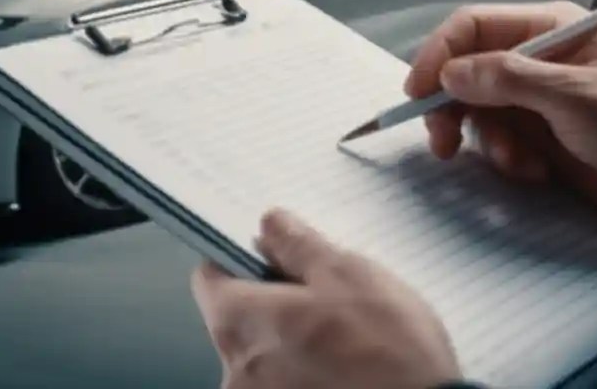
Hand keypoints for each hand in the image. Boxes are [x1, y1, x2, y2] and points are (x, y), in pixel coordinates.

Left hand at [191, 209, 460, 388]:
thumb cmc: (386, 349)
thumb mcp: (347, 275)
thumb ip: (298, 246)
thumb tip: (269, 224)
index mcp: (237, 322)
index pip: (210, 278)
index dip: (240, 261)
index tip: (275, 259)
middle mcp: (233, 371)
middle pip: (237, 319)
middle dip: (274, 304)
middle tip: (326, 301)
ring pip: (263, 356)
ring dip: (291, 343)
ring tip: (343, 341)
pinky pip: (281, 385)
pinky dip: (303, 375)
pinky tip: (343, 373)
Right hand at [405, 1, 596, 219]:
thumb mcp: (573, 95)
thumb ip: (508, 79)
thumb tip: (449, 75)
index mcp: (546, 29)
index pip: (471, 28)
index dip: (438, 56)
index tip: (418, 93)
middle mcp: (533, 59)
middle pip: (463, 72)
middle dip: (451, 108)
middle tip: (443, 143)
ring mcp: (533, 100)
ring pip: (475, 113)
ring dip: (487, 142)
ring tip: (520, 163)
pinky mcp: (536, 137)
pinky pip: (496, 143)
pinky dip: (507, 161)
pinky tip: (538, 172)